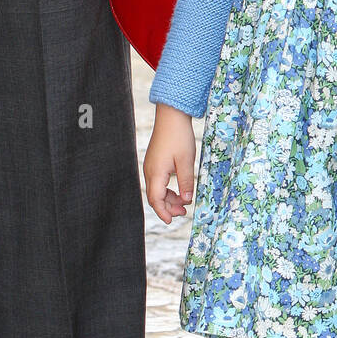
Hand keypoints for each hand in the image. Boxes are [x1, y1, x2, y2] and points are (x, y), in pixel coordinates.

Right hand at [143, 104, 196, 222]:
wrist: (171, 116)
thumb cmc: (179, 137)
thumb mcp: (186, 162)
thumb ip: (186, 182)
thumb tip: (187, 200)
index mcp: (156, 172)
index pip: (155, 199)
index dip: (163, 212)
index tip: (171, 221)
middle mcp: (150, 171)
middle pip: (155, 197)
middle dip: (168, 207)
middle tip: (184, 212)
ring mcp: (151, 166)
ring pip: (157, 190)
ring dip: (169, 199)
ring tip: (184, 203)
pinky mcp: (155, 162)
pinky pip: (158, 182)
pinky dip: (167, 189)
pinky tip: (179, 191)